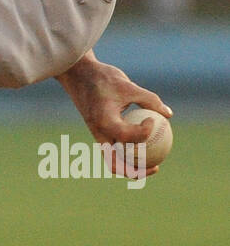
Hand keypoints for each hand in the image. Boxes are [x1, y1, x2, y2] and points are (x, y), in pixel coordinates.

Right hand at [55, 51, 172, 176]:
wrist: (77, 74)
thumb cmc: (103, 78)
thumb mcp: (128, 85)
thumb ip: (150, 100)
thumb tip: (168, 115)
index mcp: (103, 121)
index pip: (126, 136)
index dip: (144, 132)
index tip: (151, 120)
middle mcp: (98, 133)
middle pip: (115, 163)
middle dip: (136, 171)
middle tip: (156, 167)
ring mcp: (97, 135)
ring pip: (114, 160)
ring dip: (132, 166)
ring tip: (154, 165)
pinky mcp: (98, 133)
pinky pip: (114, 149)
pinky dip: (128, 153)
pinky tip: (146, 147)